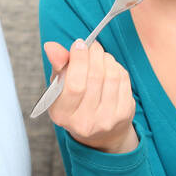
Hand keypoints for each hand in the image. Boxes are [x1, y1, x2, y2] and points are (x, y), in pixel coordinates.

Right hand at [44, 39, 138, 153]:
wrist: (99, 132)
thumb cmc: (75, 103)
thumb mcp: (60, 88)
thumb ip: (57, 66)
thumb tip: (51, 46)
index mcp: (62, 115)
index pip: (74, 85)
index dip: (78, 60)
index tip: (79, 44)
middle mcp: (84, 122)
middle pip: (94, 78)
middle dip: (94, 55)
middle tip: (92, 46)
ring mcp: (106, 120)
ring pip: (111, 77)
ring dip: (106, 59)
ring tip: (100, 55)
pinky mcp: (124, 114)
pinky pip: (123, 81)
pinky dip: (117, 67)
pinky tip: (110, 67)